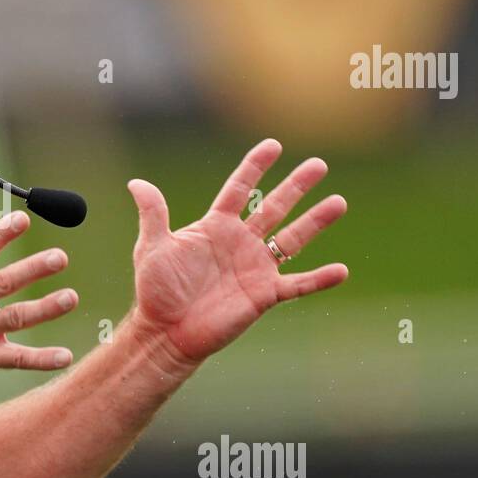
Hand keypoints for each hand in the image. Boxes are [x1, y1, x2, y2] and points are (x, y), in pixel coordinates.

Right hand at [0, 207, 76, 404]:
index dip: (0, 234)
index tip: (22, 218)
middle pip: (3, 282)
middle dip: (33, 269)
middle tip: (60, 257)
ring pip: (15, 318)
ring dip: (45, 309)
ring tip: (71, 298)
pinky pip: (15, 358)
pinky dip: (41, 359)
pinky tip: (65, 356)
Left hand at [126, 139, 348, 365]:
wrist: (166, 332)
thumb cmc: (157, 290)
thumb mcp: (152, 247)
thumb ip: (153, 214)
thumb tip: (136, 182)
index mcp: (215, 227)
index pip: (239, 190)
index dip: (255, 167)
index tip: (273, 145)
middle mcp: (240, 243)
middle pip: (274, 207)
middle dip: (296, 186)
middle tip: (319, 164)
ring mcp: (255, 267)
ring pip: (293, 239)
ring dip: (316, 221)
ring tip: (339, 201)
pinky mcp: (264, 294)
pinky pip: (298, 285)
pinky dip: (319, 279)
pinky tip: (342, 270)